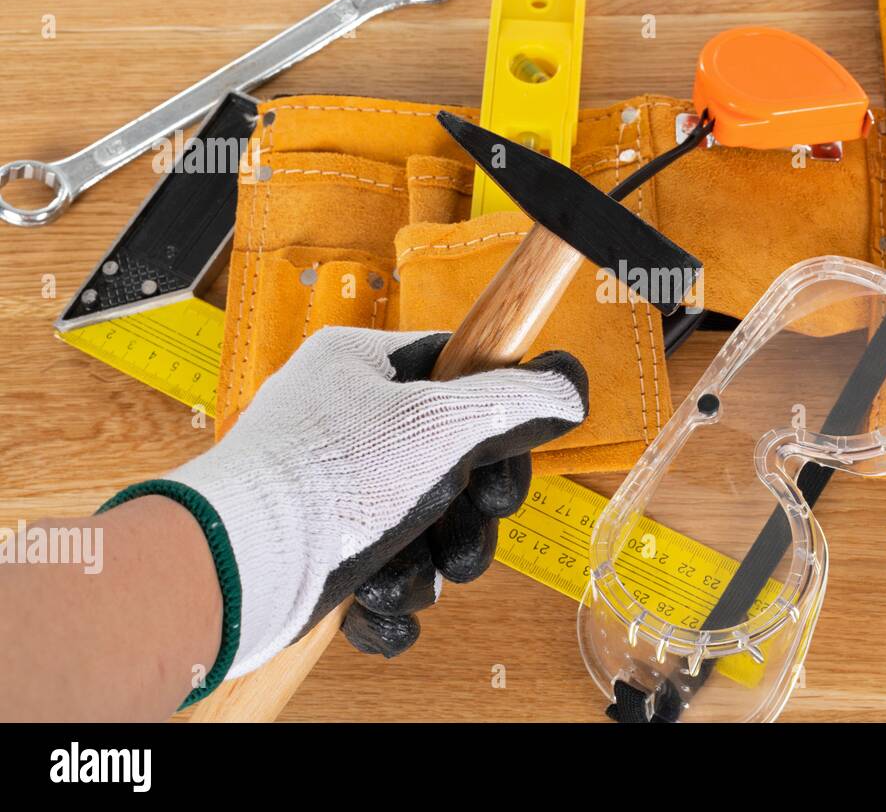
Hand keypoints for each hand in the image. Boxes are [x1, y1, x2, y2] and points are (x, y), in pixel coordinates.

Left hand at [163, 327, 587, 682]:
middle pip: (448, 457)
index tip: (514, 445)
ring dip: (431, 560)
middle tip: (476, 524)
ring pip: (420, 522)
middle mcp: (339, 420)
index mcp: (358, 366)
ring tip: (412, 574)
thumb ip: (516, 400)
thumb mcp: (443, 423)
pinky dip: (391, 594)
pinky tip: (380, 602)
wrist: (236, 570)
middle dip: (470, 510)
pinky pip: (381, 567)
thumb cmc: (325, 480)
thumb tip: (567, 384)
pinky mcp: (314, 548)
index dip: (496, 411)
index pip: (454, 369)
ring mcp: (325, 486)